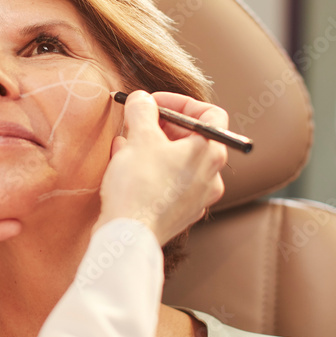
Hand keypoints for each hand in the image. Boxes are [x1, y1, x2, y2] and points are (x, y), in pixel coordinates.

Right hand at [95, 91, 226, 243]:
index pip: (210, 114)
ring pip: (178, 161)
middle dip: (163, 125)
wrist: (128, 237)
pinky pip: (169, 182)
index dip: (181, 102)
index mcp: (210, 153)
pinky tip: (124, 166)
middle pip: (194, 138)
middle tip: (138, 121)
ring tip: (126, 142)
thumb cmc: (139, 186)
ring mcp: (197, 198)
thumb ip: (143, 110)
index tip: (155, 103)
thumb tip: (142, 99)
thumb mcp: (140, 137)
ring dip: (153, 146)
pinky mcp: (180, 213)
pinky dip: (150, 169)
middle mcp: (211, 176)